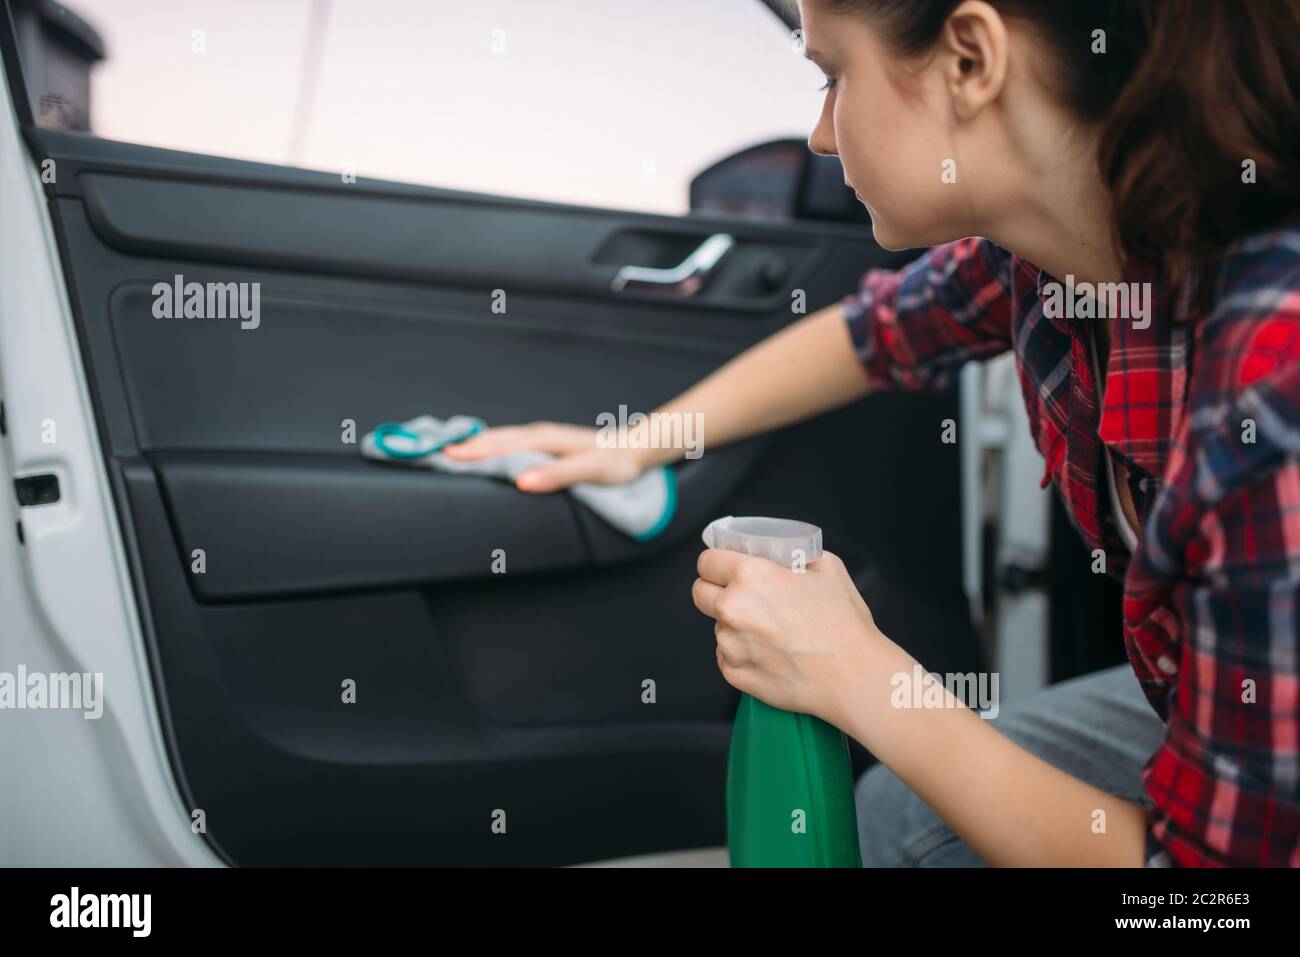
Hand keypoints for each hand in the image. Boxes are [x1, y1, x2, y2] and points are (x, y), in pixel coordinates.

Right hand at [442, 421, 646, 491]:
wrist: (635, 449)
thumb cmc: (615, 463)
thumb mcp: (590, 471)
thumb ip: (557, 475)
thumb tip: (521, 481)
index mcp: (544, 439)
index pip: (500, 446)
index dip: (472, 451)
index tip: (443, 456)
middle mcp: (538, 434)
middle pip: (493, 439)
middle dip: (463, 445)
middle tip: (430, 453)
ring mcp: (540, 437)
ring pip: (499, 439)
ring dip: (473, 444)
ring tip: (445, 452)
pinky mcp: (543, 444)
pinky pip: (508, 443)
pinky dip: (489, 446)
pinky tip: (479, 453)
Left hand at [692, 547, 891, 728]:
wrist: (853, 676)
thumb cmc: (843, 625)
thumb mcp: (827, 567)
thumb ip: (794, 556)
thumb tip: (782, 557)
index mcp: (750, 576)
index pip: (706, 562)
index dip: (716, 563)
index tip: (723, 568)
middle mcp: (732, 609)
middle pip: (699, 593)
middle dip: (715, 591)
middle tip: (743, 596)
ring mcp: (730, 645)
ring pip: (717, 627)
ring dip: (734, 625)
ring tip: (771, 630)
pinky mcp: (734, 674)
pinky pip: (727, 656)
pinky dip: (742, 653)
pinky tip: (771, 652)